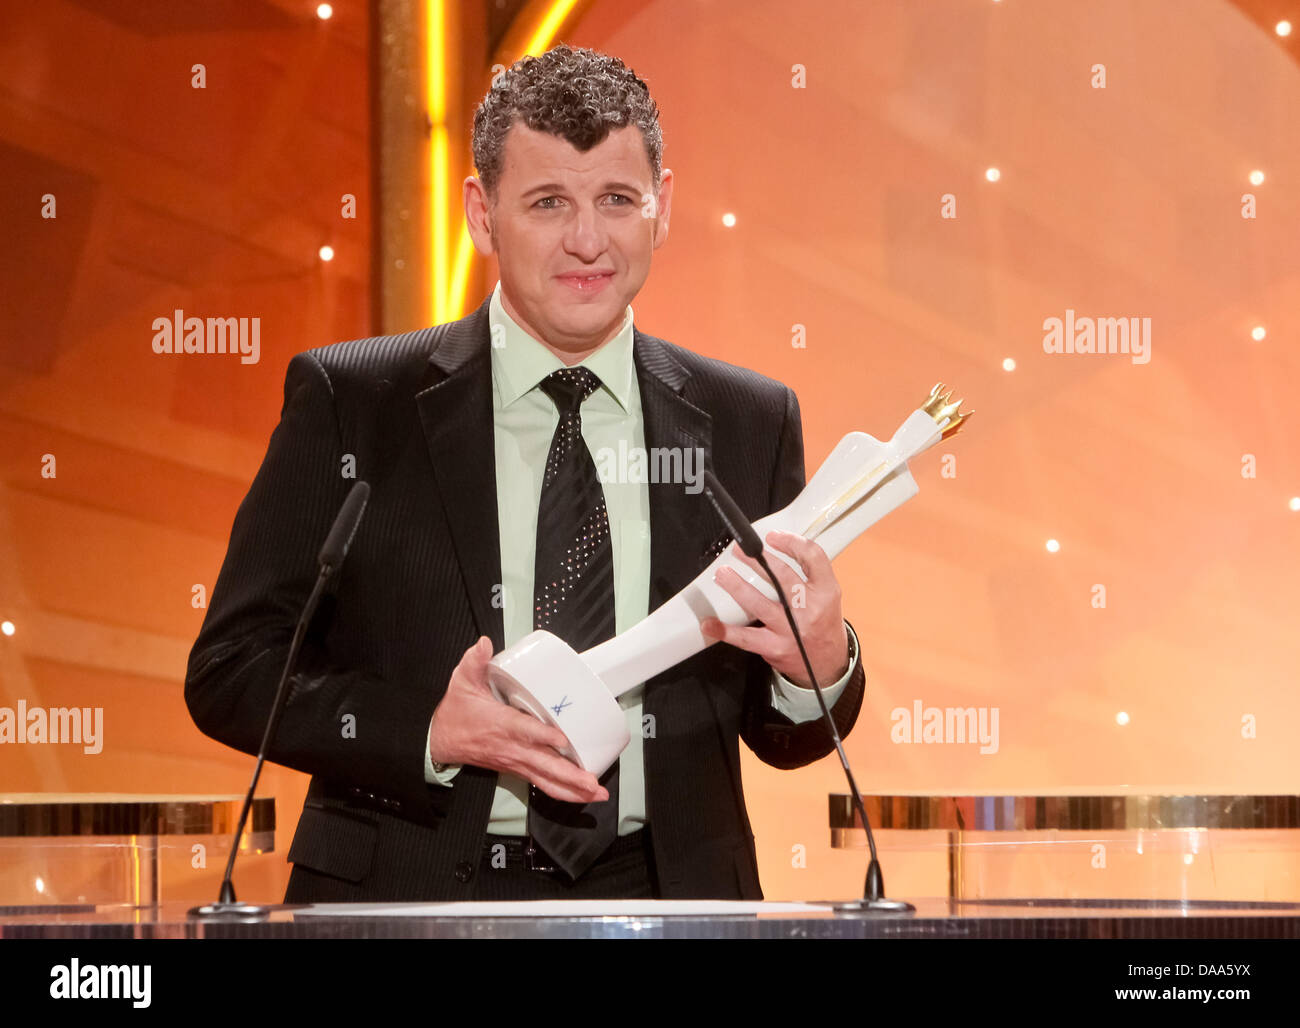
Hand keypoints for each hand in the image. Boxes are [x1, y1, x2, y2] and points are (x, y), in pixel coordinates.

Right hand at [428, 636, 609, 803]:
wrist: (440, 740)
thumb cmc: (456, 712)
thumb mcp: (462, 682)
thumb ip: (475, 661)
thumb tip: (484, 644)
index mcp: (501, 724)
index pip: (525, 731)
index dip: (544, 736)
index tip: (563, 740)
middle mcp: (512, 748)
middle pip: (544, 765)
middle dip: (570, 776)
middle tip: (593, 783)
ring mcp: (516, 761)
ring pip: (546, 780)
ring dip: (572, 789)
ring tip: (596, 794)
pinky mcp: (517, 769)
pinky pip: (542, 784)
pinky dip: (562, 792)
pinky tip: (581, 795)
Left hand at [700, 530, 849, 687]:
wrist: (827, 663)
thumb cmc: (822, 622)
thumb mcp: (826, 595)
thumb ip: (808, 573)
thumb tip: (773, 547)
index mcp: (826, 591)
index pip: (812, 558)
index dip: (791, 543)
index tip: (772, 537)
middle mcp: (810, 609)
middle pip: (781, 578)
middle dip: (757, 561)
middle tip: (739, 550)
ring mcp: (791, 630)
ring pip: (759, 604)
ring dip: (737, 587)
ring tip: (722, 574)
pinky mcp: (774, 648)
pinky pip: (746, 638)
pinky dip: (725, 631)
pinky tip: (710, 623)